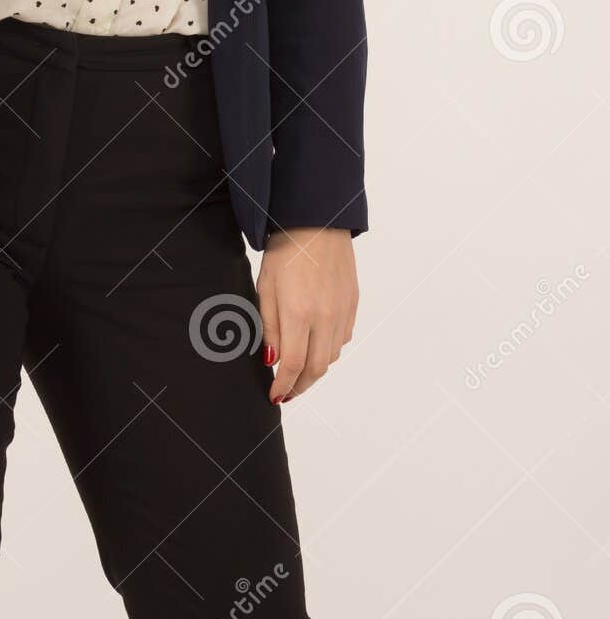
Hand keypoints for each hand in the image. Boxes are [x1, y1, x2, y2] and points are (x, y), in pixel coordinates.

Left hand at [257, 227, 357, 404]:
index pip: (293, 365)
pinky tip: (316, 345)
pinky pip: (342, 338)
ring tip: (298, 372)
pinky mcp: (353, 304)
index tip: (274, 396)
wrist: (317, 222)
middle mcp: (325, 317)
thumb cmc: (285, 250)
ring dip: (315, 370)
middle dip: (300, 387)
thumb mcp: (265, 287)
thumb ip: (269, 327)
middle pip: (317, 369)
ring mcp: (342, 311)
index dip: (283, 386)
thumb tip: (271, 360)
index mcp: (299, 313)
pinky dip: (328, 350)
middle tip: (286, 393)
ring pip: (331, 356)